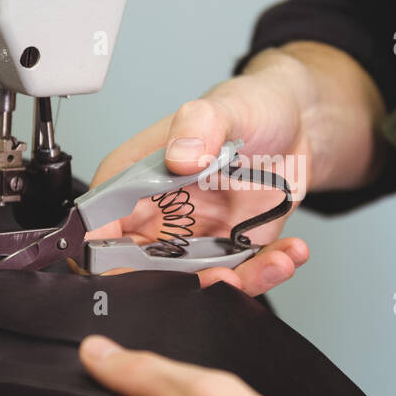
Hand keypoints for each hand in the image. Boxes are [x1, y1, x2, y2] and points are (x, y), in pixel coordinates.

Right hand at [84, 58, 311, 295]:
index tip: (145, 278)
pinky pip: (241, 276)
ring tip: (270, 264)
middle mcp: (158, 218)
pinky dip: (266, 273)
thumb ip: (197, 127)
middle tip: (223, 277)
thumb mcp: (220, 107)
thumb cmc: (246, 108)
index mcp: (131, 183)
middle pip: (147, 274)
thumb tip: (180, 156)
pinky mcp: (231, 251)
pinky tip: (290, 253)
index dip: (108, 264)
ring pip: (196, 284)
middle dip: (182, 288)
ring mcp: (194, 239)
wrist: (295, 123)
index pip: (99, 233)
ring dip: (234, 285)